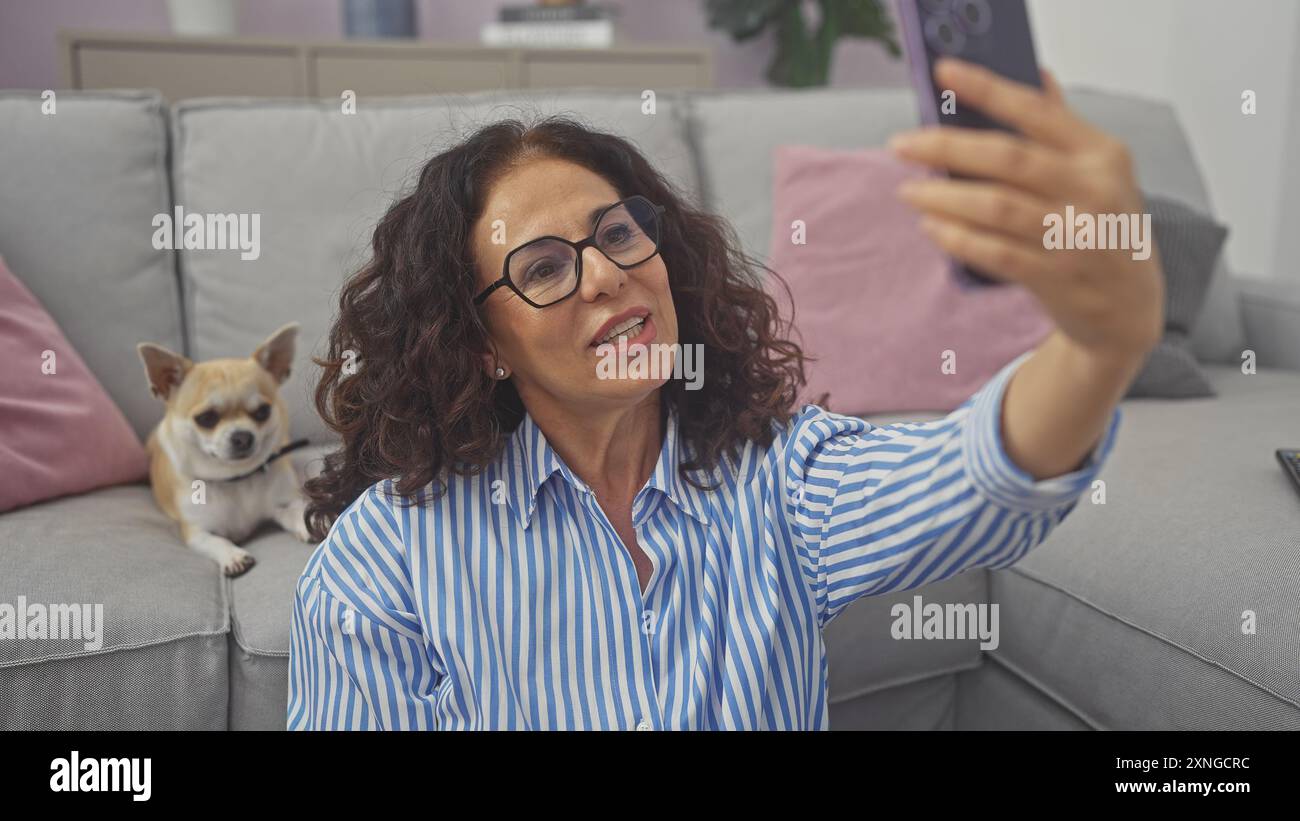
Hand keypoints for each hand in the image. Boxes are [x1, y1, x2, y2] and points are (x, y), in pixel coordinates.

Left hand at [889, 57, 1164, 360]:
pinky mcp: (1056, 277)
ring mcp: (1075, 236)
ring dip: (943, 197)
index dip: (988, 89)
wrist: (1129, 303)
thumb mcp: (1097, 172)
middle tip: (902, 146)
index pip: (1037, 111)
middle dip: (946, 148)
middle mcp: (1093, 190)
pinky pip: (995, 253)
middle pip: (1007, 159)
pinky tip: (931, 226)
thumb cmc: (1101, 226)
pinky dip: (958, 238)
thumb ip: (1062, 128)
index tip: (944, 73)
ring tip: (909, 191)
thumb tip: (1033, 76)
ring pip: (996, 207)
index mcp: (1102, 153)